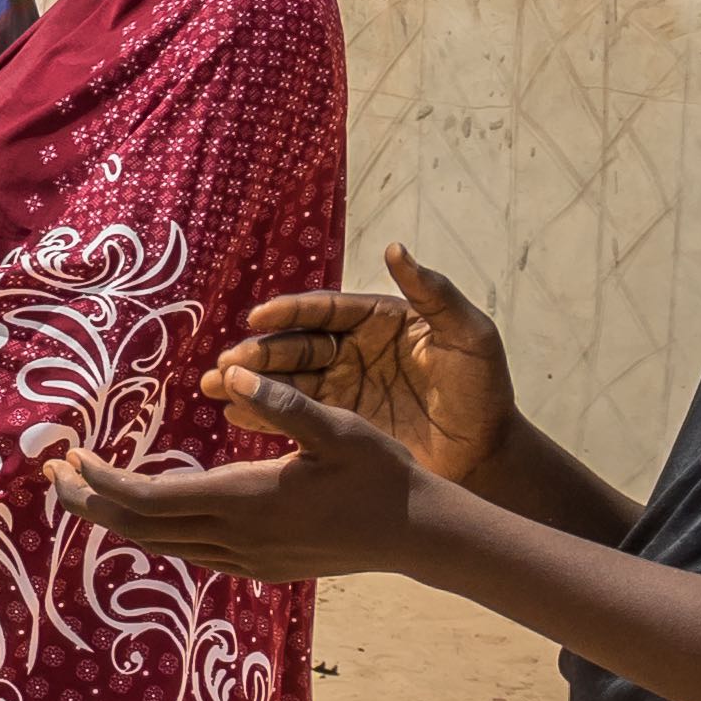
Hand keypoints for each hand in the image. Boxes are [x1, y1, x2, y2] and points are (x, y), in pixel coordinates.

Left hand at [44, 370, 433, 583]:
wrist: (417, 534)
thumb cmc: (382, 474)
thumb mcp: (341, 428)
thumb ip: (285, 404)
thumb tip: (236, 376)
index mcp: (246, 499)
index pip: (150, 498)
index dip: (102, 481)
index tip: (70, 455)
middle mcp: (236, 537)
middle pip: (140, 528)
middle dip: (90, 503)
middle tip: (52, 474)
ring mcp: (246, 557)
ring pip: (161, 545)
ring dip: (117, 519)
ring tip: (82, 492)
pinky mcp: (259, 566)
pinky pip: (189, 553)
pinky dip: (154, 533)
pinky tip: (145, 515)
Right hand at [213, 245, 512, 483]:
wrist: (487, 452)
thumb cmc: (484, 389)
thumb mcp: (469, 335)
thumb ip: (434, 294)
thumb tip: (395, 248)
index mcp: (379, 321)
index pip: (327, 311)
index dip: (292, 312)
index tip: (259, 316)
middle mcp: (353, 349)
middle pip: (297, 346)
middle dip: (259, 353)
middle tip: (226, 363)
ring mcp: (342, 387)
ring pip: (287, 379)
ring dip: (249, 382)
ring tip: (213, 387)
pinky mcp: (338, 422)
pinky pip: (294, 414)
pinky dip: (263, 413)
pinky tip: (232, 413)